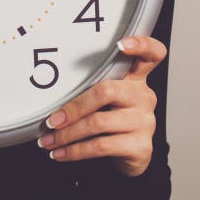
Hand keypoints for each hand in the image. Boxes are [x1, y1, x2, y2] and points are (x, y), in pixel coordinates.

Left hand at [37, 35, 167, 176]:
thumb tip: (48, 94)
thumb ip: (89, 87)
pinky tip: (60, 154)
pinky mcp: (141, 146)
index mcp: (135, 78)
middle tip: (51, 121)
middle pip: (107, 90)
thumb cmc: (110, 117)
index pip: (151, 54)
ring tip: (48, 141)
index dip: (141, 45)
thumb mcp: (104, 99)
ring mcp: (145, 122)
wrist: (129, 155)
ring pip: (98, 123)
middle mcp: (143, 97)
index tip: (121, 44)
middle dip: (73, 107)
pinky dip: (75, 151)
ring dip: (67, 134)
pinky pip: (101, 146)